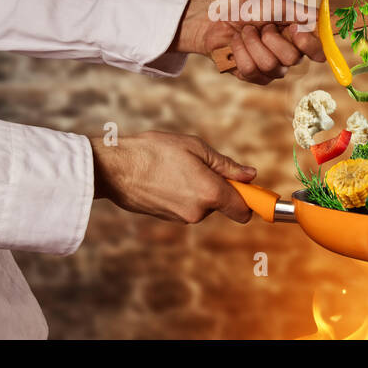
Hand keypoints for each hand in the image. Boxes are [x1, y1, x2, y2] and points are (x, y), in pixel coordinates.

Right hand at [90, 131, 256, 223]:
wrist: (116, 168)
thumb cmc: (155, 151)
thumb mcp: (196, 148)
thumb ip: (226, 165)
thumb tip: (250, 176)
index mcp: (210, 193)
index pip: (243, 210)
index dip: (250, 200)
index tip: (251, 190)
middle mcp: (198, 212)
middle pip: (222, 205)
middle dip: (218, 188)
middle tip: (201, 164)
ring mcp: (182, 218)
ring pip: (203, 205)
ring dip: (199, 190)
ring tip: (177, 168)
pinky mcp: (168, 219)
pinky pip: (186, 207)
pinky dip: (183, 194)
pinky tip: (166, 178)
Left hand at [173, 0, 325, 84]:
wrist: (215, 18)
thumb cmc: (246, 8)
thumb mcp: (274, 3)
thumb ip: (298, 11)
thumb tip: (320, 19)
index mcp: (299, 37)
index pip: (319, 51)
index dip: (311, 45)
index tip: (296, 30)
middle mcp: (289, 55)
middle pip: (293, 59)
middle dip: (272, 38)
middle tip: (262, 27)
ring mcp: (272, 68)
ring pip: (270, 65)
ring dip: (252, 43)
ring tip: (245, 32)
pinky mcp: (253, 76)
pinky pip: (250, 69)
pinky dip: (239, 51)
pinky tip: (236, 44)